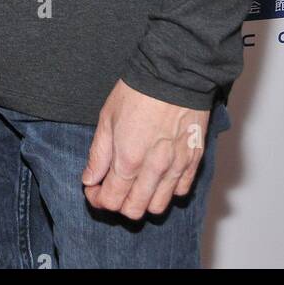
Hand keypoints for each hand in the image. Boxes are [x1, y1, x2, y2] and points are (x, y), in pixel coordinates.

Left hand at [81, 79, 209, 218]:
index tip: (94, 190)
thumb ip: (98, 154)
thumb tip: (89, 179)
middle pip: (134, 210)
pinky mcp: (194, 161)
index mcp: (128, 159)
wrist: (174, 74)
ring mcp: (176, 168)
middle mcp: (154, 170)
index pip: (111, 201)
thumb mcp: (107, 118)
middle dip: (118, 204)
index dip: (97, 200)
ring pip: (158, 207)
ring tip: (134, 185)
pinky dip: (167, 191)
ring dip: (142, 202)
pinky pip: (180, 191)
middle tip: (111, 189)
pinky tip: (157, 176)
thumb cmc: (138, 92)